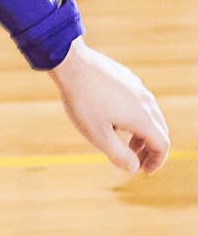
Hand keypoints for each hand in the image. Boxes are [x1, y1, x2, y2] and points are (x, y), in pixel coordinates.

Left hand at [47, 40, 171, 173]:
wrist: (72, 64)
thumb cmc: (82, 101)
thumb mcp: (97, 134)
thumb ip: (118, 154)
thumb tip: (134, 167)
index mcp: (143, 118)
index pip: (162, 144)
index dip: (157, 161)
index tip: (144, 171)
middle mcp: (146, 102)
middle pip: (159, 130)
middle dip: (150, 149)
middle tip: (136, 161)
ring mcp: (138, 88)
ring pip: (150, 115)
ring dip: (142, 134)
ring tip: (125, 143)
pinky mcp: (128, 79)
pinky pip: (138, 102)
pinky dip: (134, 117)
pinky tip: (114, 119)